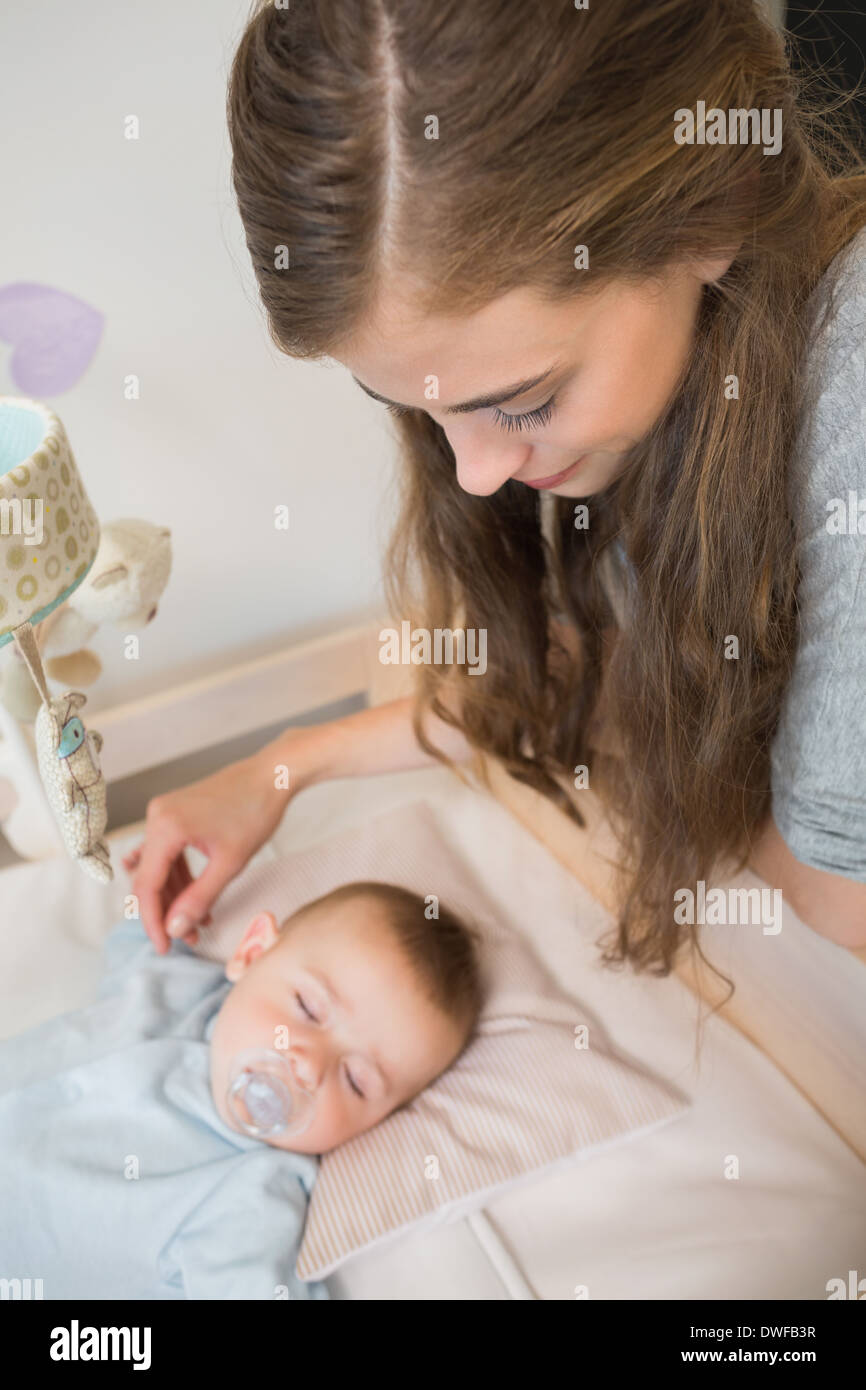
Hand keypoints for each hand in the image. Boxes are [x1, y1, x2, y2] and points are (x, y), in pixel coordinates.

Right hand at [127, 750, 293, 953]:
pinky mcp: (175, 814)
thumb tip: (175, 929)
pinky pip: (170, 852)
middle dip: (168, 912)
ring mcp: (164, 813)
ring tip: (201, 923)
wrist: (271, 776)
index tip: (164, 949)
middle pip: (151, 878)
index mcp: (165, 827)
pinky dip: (181, 876)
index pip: (147, 886)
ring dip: (177, 896)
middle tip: (189, 939)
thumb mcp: (230, 863)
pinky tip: (193, 899)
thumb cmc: (255, 813)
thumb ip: (200, 898)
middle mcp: (157, 817)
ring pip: (161, 867)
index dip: (153, 922)